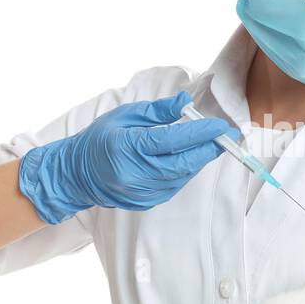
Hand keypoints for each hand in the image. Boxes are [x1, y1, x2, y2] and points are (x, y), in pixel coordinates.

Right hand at [18, 90, 238, 221]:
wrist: (77, 174)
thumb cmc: (100, 139)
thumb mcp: (124, 115)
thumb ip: (157, 111)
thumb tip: (185, 102)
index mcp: (128, 148)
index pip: (172, 141)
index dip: (200, 133)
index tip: (221, 126)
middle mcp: (135, 174)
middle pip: (183, 163)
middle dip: (209, 149)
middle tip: (227, 137)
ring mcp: (141, 192)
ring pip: (182, 176)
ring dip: (199, 160)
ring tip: (210, 144)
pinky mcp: (147, 202)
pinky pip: (175, 185)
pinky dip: (186, 170)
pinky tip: (190, 158)